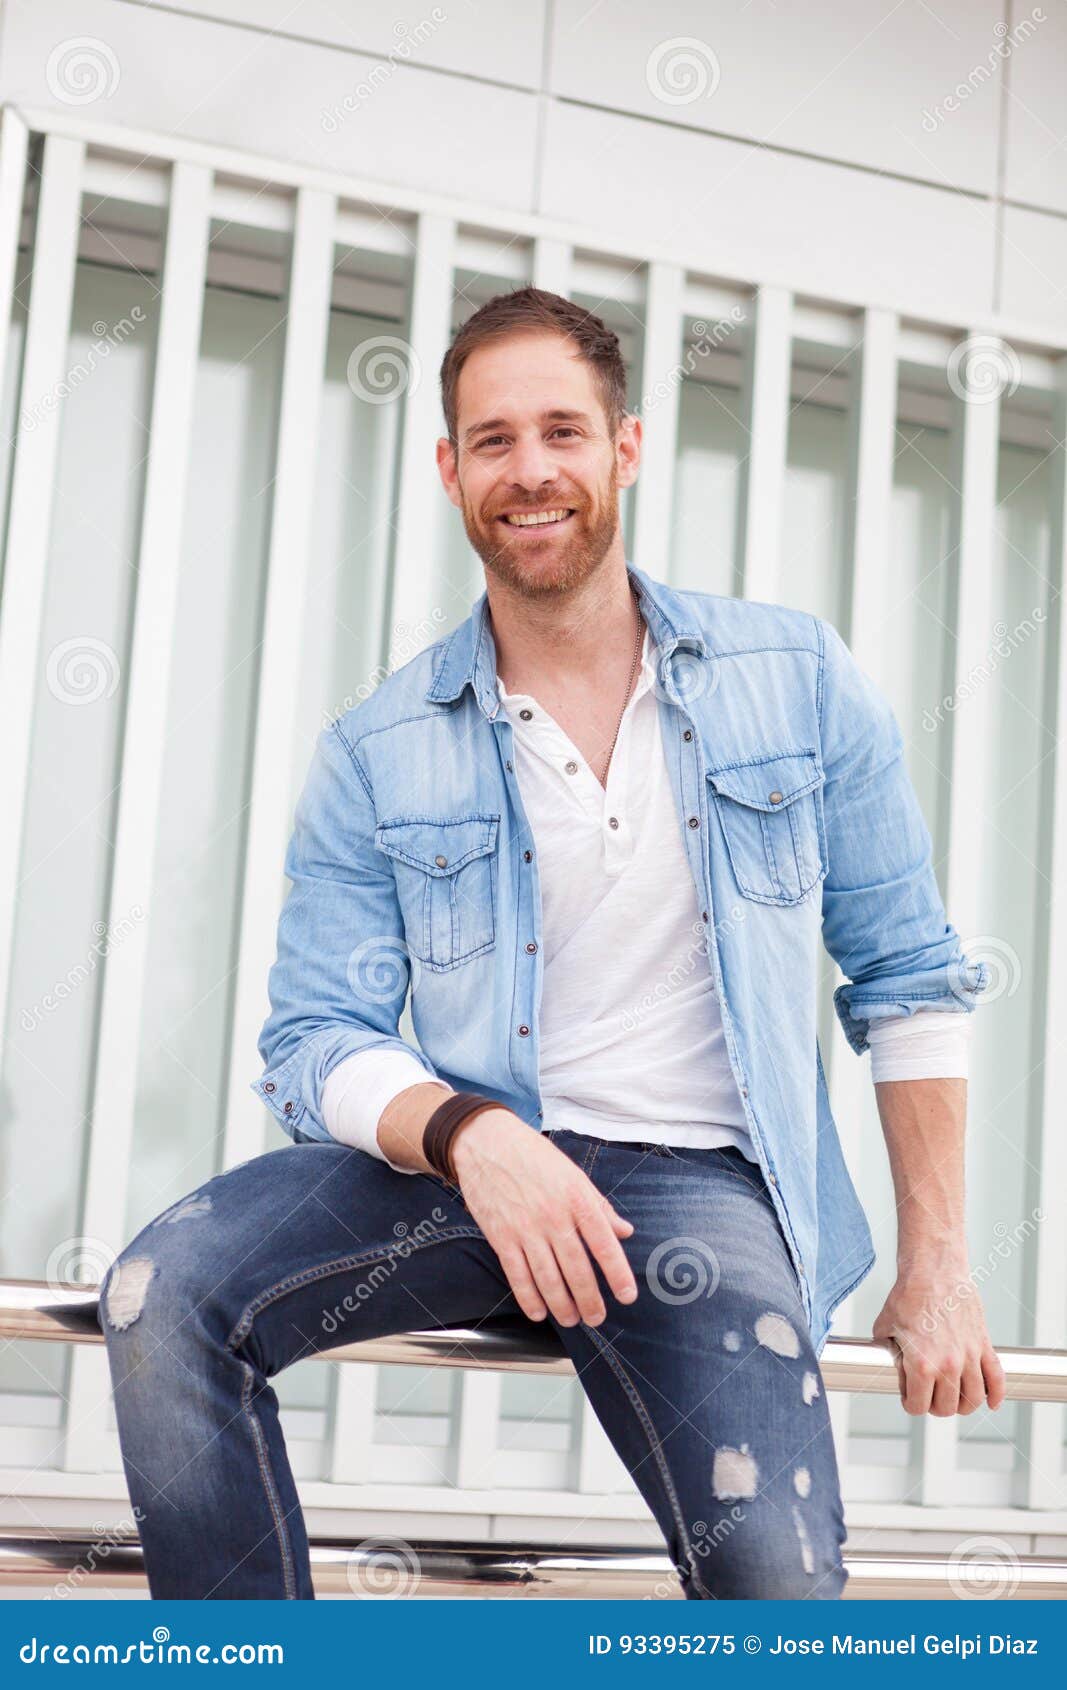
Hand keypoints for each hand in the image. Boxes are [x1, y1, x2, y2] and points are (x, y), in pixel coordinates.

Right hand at [450, 1111, 637, 1326]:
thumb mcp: (574, 1174)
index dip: (618, 1274)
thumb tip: (625, 1231)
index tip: (627, 1296)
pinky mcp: (501, 1237)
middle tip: (597, 1317)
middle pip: (577, 1269)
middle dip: (590, 1300)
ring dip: (562, 1306)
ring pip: (548, 1279)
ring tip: (571, 1320)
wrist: (487, 1142)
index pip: (604, 1244)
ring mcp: (526, 1228)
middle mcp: (554, 1216)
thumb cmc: (534, 1156)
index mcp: (577, 1198)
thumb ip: (600, 1206)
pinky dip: (529, 1299)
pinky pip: (518, 1276)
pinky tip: (538, 1312)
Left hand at [871, 1248, 1005, 1415]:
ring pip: (973, 1399)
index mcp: (922, 1364)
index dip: (910, 1403)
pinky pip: (997, 1378)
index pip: (918, 1406)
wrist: (934, 1271)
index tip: (909, 1396)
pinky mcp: (984, 1345)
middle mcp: (948, 1365)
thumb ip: (888, 1354)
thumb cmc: (908, 1296)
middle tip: (929, 1395)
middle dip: (934, 1406)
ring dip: (963, 1404)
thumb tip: (893, 1370)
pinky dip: (997, 1395)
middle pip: (947, 1408)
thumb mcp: (885, 1328)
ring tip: (953, 1397)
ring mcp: (969, 1356)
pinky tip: (991, 1403)